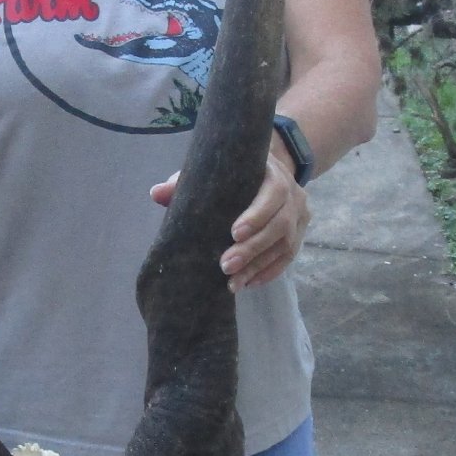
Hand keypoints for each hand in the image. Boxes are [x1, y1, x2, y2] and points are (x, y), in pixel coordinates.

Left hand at [151, 152, 310, 291]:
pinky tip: (249, 284)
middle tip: (225, 266)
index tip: (233, 233)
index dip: (256, 215)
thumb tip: (156, 193)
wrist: (269, 171)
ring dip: (258, 266)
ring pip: (285, 246)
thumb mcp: (212, 171)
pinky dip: (269, 272)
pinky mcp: (299, 234)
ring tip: (233, 283)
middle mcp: (293, 194)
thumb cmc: (233, 173)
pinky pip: (289, 258)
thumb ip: (184, 181)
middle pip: (279, 225)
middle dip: (252, 249)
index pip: (272, 194)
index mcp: (273, 173)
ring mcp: (300, 215)